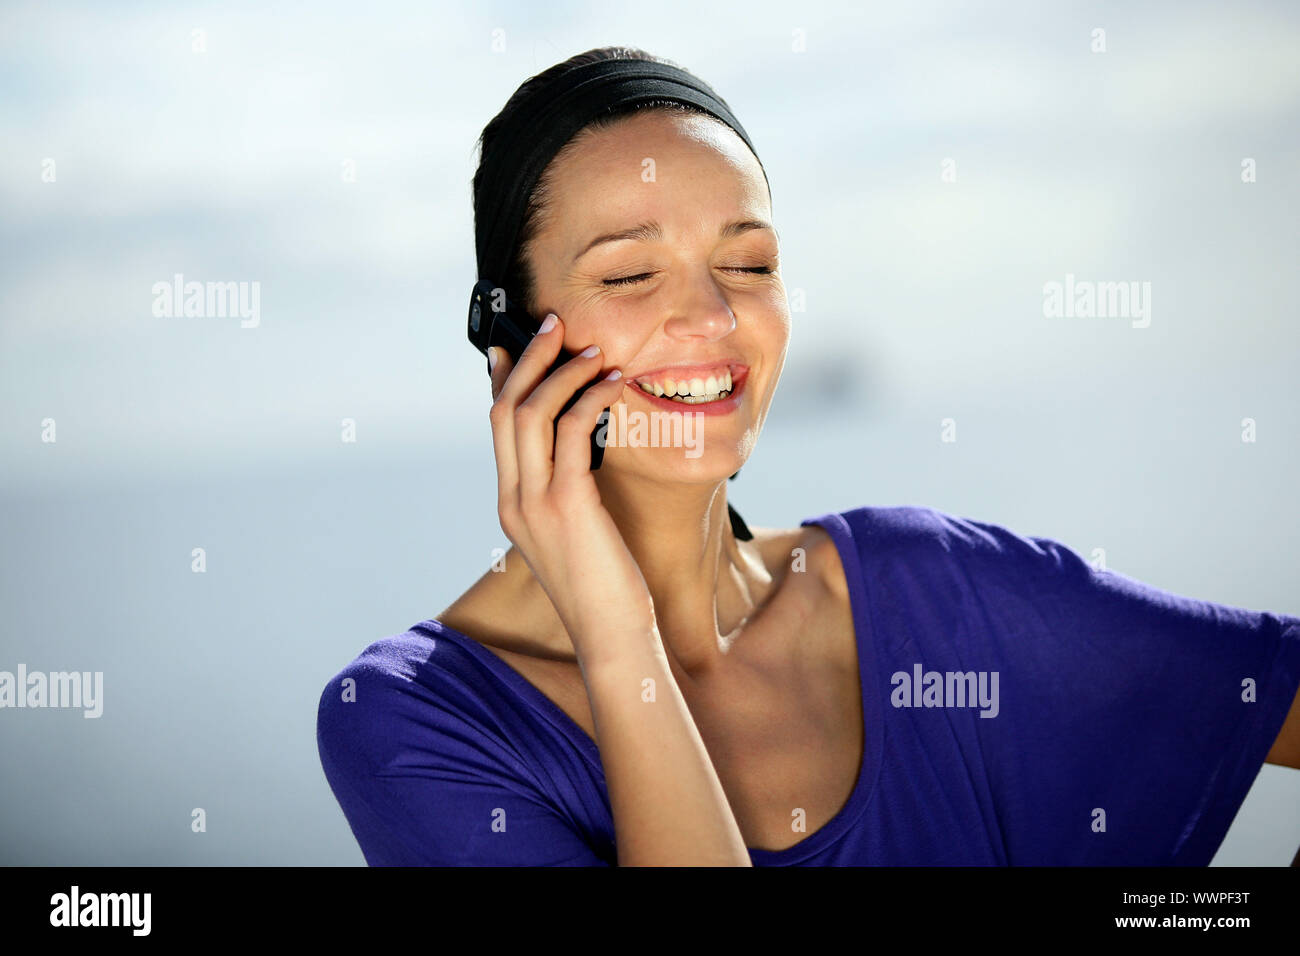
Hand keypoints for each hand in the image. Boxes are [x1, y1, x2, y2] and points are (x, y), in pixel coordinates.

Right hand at [486, 314, 658, 658]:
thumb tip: (581, 449)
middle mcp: (513, 499)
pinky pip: (573, 430)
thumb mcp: (576, 533)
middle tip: (555, 324)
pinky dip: (591, 396)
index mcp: (511, 505)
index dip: (502, 379)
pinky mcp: (567, 503)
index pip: (497, 427)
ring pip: (530, 412)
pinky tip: (613, 382)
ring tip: (593, 349)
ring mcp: (534, 502)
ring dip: (562, 370)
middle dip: (529, 358)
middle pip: (506, 409)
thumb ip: (567, 492)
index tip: (512, 344)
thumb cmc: (604, 587)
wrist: (611, 635)